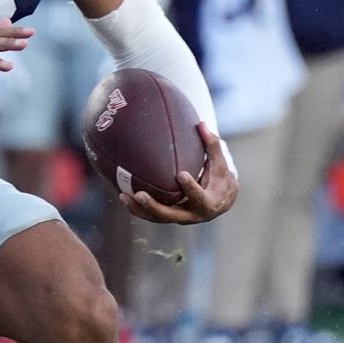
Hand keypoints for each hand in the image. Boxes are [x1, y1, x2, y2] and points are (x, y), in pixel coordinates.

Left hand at [122, 124, 238, 224]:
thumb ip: (212, 145)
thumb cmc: (219, 178)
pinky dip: (137, 209)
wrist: (220, 202)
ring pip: (157, 218)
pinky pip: (150, 216)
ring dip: (140, 209)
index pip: (199, 197)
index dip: (190, 187)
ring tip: (124, 196)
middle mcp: (192, 215)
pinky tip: (123, 196)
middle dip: (155, 206)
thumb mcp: (219, 164)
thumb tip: (201, 123)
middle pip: (172, 215)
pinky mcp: (168, 218)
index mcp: (208, 203)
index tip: (181, 174)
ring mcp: (179, 218)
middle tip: (140, 194)